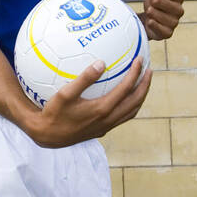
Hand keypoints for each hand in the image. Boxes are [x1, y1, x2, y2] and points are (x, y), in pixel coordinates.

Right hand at [25, 57, 151, 147]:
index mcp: (102, 109)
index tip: (139, 60)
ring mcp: (106, 126)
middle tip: (149, 70)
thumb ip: (84, 78)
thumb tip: (101, 62)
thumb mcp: (65, 94)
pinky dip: (130, 105)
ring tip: (142, 83)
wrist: (48, 136)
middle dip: (145, 85)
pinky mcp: (102, 130)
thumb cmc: (53, 113)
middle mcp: (108, 119)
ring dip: (140, 96)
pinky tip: (124, 97)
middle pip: (135, 101)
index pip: (126, 89)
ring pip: (131, 111)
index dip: (135, 73)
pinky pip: (123, 117)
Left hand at [142, 0, 183, 39]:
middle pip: (158, 0)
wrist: (148, 21)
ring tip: (149, 12)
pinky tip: (150, 21)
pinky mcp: (168, 33)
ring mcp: (175, 22)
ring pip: (156, 14)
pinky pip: (158, 27)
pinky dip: (152, 24)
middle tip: (151, 3)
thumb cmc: (154, 5)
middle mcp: (179, 10)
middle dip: (151, 1)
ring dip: (149, 12)